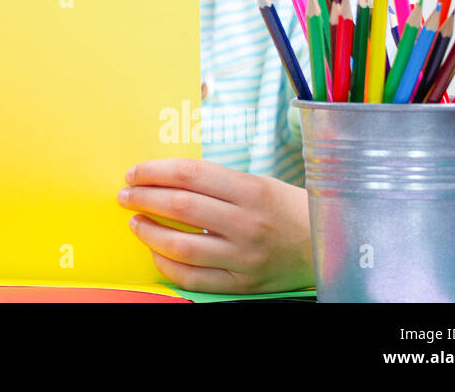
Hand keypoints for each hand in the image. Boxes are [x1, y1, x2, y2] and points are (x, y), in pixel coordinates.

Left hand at [118, 158, 313, 293]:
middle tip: (125, 195)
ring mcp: (245, 257)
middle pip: (181, 207)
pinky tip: (156, 253)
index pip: (189, 174)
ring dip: (150, 233)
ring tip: (135, 223)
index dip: (154, 171)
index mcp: (251, 190)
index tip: (134, 172)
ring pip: (183, 247)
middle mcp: (247, 223)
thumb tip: (164, 177)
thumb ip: (216, 182)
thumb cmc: (286, 208)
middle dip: (144, 198)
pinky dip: (168, 266)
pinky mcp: (244, 283)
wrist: (329, 246)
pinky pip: (195, 279)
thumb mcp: (258, 183)